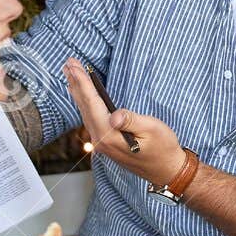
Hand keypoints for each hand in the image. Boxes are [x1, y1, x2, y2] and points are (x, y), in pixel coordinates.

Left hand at [64, 57, 189, 188]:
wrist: (167, 171)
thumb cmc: (163, 149)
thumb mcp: (152, 129)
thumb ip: (132, 120)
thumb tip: (114, 115)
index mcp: (109, 135)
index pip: (91, 103)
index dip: (82, 82)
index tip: (74, 65)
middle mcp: (100, 140)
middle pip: (84, 107)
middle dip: (76, 83)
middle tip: (68, 63)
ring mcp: (101, 144)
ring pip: (85, 113)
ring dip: (78, 93)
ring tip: (71, 75)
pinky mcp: (106, 144)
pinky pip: (90, 119)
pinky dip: (85, 104)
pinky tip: (83, 97)